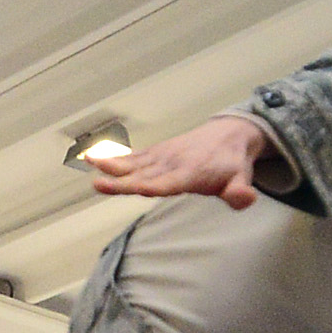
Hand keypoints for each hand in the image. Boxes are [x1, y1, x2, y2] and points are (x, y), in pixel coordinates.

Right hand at [84, 115, 276, 209]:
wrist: (229, 133)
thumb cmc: (232, 164)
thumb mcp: (242, 179)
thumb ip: (240, 192)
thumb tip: (244, 198)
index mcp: (191, 173)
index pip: (169, 183)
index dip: (154, 186)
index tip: (138, 188)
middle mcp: (171, 163)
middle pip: (143, 175)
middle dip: (121, 181)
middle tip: (98, 185)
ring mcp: (161, 156)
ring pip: (133, 163)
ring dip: (110, 164)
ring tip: (88, 162)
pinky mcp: (155, 153)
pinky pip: (132, 156)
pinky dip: (113, 156)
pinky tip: (91, 157)